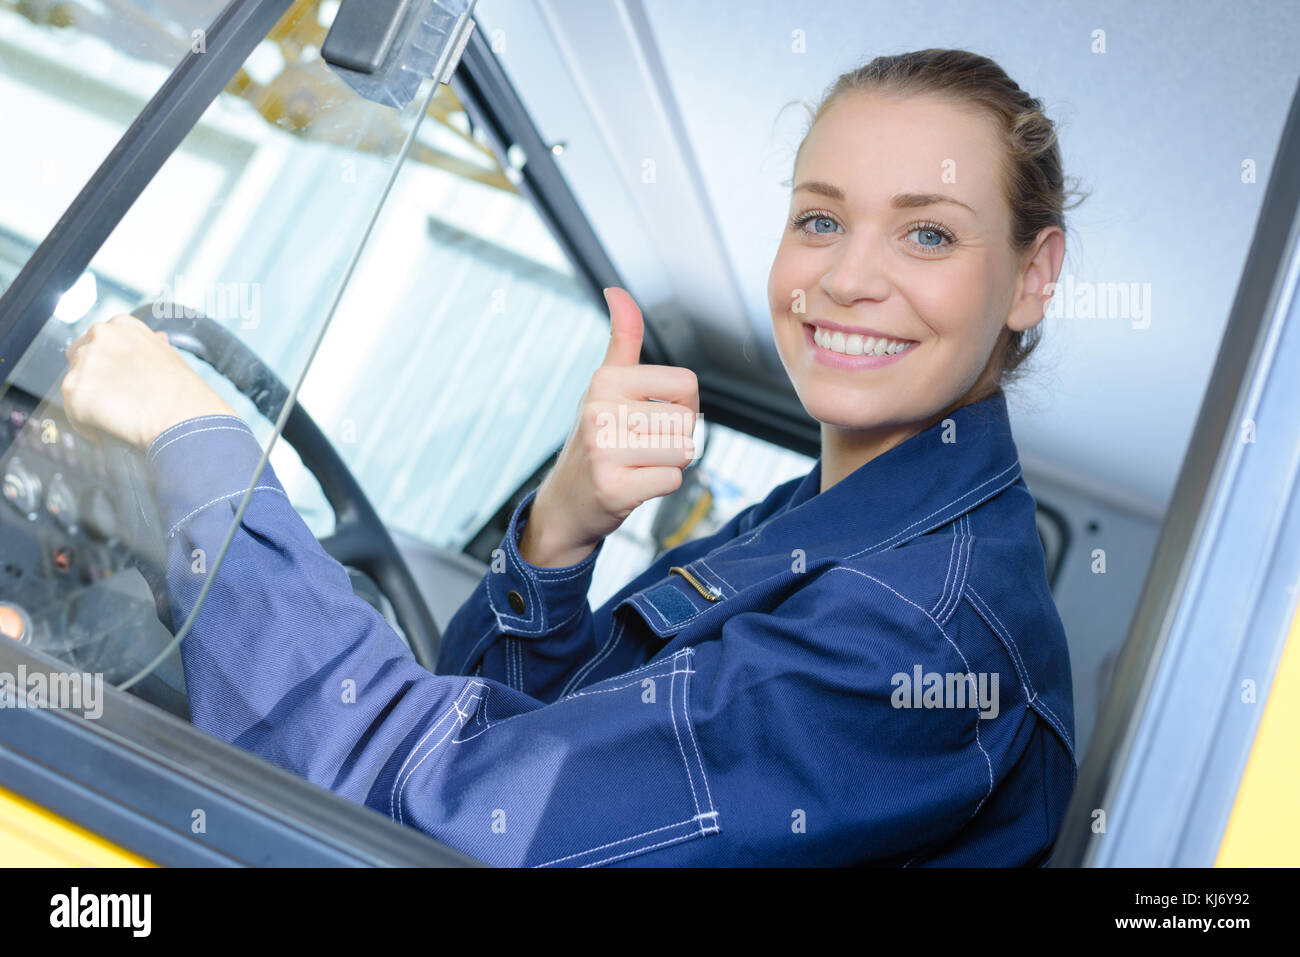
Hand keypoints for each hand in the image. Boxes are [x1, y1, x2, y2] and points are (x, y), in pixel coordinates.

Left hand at [61, 314, 237, 452]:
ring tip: (121, 418)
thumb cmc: (182, 391)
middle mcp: (98, 336)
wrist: (180, 415)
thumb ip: (150, 347)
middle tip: (118, 401)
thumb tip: (157, 338)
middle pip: (79, 357)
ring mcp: (83, 362)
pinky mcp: (72, 389)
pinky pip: (74, 412)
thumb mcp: (169, 356)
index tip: (121, 380)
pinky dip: (89, 424)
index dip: (109, 363)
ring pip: (75, 385)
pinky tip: (115, 429)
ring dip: (91, 402)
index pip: (99, 340)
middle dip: (93, 378)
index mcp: (121, 325)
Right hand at [519, 287, 698, 566]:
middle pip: (687, 421)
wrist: (567, 501)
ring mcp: (604, 450)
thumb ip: (622, 338)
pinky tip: (633, 485)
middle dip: (674, 438)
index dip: (682, 406)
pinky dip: (660, 488)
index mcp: (605, 380)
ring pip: (683, 451)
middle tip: (640, 447)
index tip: (652, 417)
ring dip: (668, 464)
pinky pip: (672, 481)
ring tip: (636, 464)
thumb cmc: (596, 438)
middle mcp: (600, 410)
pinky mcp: (612, 488)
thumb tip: (617, 290)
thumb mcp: (605, 385)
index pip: (687, 385)